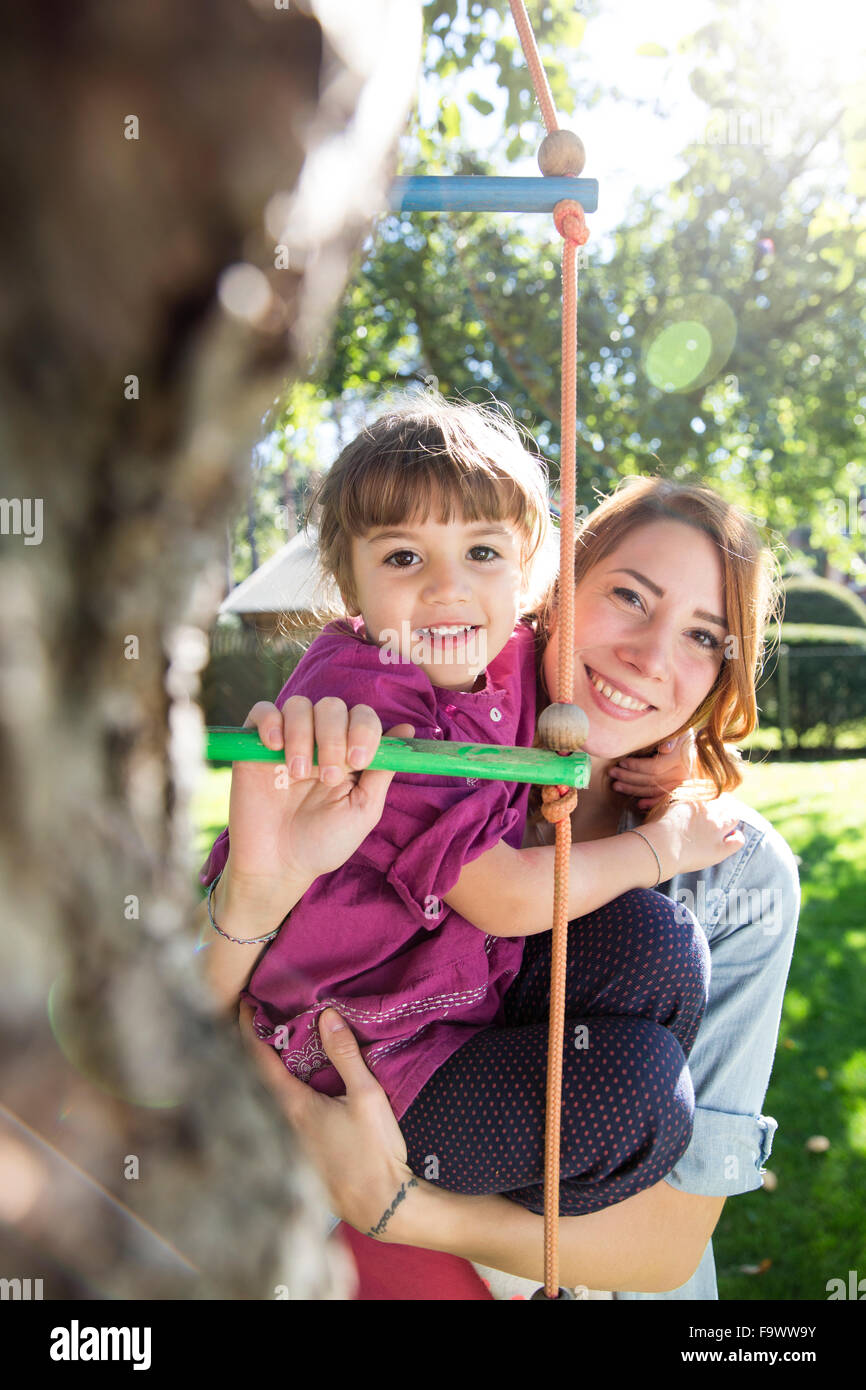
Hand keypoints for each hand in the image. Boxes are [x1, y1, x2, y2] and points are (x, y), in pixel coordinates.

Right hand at [225, 697, 413, 890]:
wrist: (278, 866)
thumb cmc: (324, 843)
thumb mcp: (362, 809)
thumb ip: (381, 771)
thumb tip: (408, 733)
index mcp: (348, 753)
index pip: (362, 716)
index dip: (364, 730)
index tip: (358, 761)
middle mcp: (319, 741)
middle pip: (332, 706)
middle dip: (334, 737)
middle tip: (329, 776)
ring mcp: (286, 742)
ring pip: (299, 705)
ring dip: (303, 734)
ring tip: (299, 773)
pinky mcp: (254, 747)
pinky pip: (262, 712)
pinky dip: (270, 721)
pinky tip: (274, 747)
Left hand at [238, 1000, 418, 1241]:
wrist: (382, 1204)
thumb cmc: (375, 1151)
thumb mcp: (367, 1096)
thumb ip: (346, 1054)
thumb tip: (326, 1015)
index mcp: (292, 1106)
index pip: (259, 1059)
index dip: (251, 1030)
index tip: (246, 1005)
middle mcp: (281, 1124)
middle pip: (256, 1078)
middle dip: (256, 1047)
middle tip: (260, 1019)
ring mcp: (287, 1143)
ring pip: (266, 1098)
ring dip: (266, 1071)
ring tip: (274, 1045)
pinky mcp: (298, 1155)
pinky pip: (278, 1115)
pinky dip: (277, 1092)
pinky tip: (293, 1085)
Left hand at [609, 731, 696, 809]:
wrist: (699, 747)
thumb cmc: (682, 736)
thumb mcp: (678, 732)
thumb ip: (672, 739)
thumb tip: (664, 749)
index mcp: (680, 758)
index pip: (654, 767)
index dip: (636, 766)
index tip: (621, 762)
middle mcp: (682, 774)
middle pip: (651, 780)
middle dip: (629, 777)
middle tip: (613, 773)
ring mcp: (681, 784)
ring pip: (654, 790)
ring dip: (634, 790)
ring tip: (617, 785)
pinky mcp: (680, 791)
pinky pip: (664, 799)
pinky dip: (651, 803)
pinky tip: (638, 804)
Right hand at [640, 792, 745, 879]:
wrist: (661, 846)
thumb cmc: (656, 825)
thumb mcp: (664, 802)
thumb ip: (675, 795)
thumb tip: (680, 791)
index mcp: (696, 800)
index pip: (710, 791)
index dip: (709, 795)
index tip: (706, 800)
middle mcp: (709, 812)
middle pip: (723, 804)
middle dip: (722, 805)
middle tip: (716, 810)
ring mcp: (716, 830)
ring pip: (732, 818)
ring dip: (730, 818)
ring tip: (726, 822)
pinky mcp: (720, 849)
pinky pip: (738, 841)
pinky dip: (738, 837)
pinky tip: (734, 837)